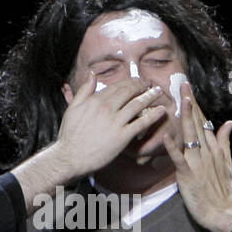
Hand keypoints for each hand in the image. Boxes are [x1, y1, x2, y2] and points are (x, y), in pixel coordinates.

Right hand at [52, 75, 167, 178]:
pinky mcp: (122, 136)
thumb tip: (92, 74)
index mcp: (96, 100)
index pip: (117, 86)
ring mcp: (115, 122)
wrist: (70, 157)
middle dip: (141, 86)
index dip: (129, 83)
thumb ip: (84, 90)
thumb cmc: (69, 135)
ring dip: (150, 96)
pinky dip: (153, 115)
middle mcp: (107, 108)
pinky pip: (141, 123)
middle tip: (149, 85)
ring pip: (137, 104)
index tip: (136, 82)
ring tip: (158, 92)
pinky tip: (161, 110)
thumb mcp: (73, 108)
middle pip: (129, 92)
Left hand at [161, 87, 231, 231]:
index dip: (196, 104)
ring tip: (180, 100)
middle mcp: (206, 152)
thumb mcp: (227, 162)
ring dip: (185, 118)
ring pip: (190, 136)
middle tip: (183, 84)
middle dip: (190, 103)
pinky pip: (178, 159)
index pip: (204, 121)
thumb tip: (230, 122)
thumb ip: (225, 141)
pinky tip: (166, 135)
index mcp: (214, 148)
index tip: (189, 89)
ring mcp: (197, 162)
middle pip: (197, 123)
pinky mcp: (188, 175)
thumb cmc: (222, 189)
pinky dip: (172, 147)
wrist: (223, 211)